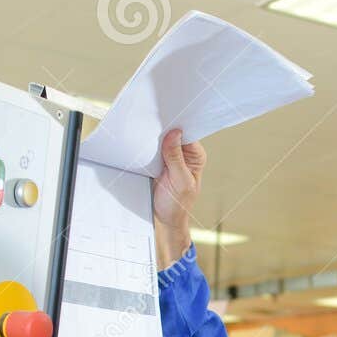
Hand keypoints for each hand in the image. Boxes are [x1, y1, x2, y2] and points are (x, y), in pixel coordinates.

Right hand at [153, 128, 204, 267]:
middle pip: (174, 133)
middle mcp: (185, 154)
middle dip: (163, 128)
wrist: (166, 219)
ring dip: (153, 136)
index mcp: (196, 156)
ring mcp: (172, 156)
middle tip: (149, 121)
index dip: (176, 124)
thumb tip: (174, 133)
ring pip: (162, 139)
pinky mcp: (160, 161)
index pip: (187, 132)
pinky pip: (153, 148)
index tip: (164, 117)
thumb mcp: (179, 182)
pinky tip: (140, 141)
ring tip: (142, 130)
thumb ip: (176, 158)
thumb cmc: (177, 205)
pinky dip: (147, 145)